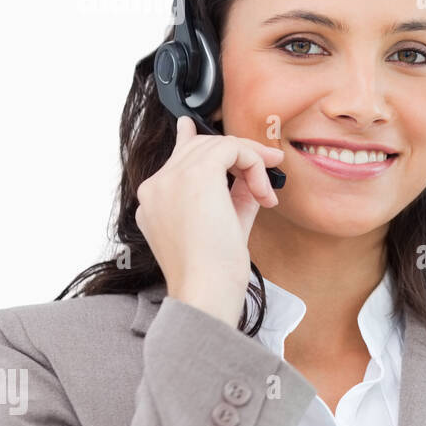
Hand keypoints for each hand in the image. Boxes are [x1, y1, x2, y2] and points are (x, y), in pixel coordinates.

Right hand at [135, 115, 284, 327]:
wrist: (207, 290)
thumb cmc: (214, 271)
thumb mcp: (225, 223)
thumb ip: (233, 194)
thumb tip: (250, 172)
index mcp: (155, 201)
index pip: (176, 158)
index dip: (195, 139)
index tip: (212, 135)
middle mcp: (156, 186)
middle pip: (199, 147)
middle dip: (239, 153)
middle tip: (270, 166)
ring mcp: (171, 178)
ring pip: (217, 145)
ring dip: (251, 162)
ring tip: (267, 190)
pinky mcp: (195, 175)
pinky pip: (231, 149)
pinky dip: (254, 165)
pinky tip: (263, 191)